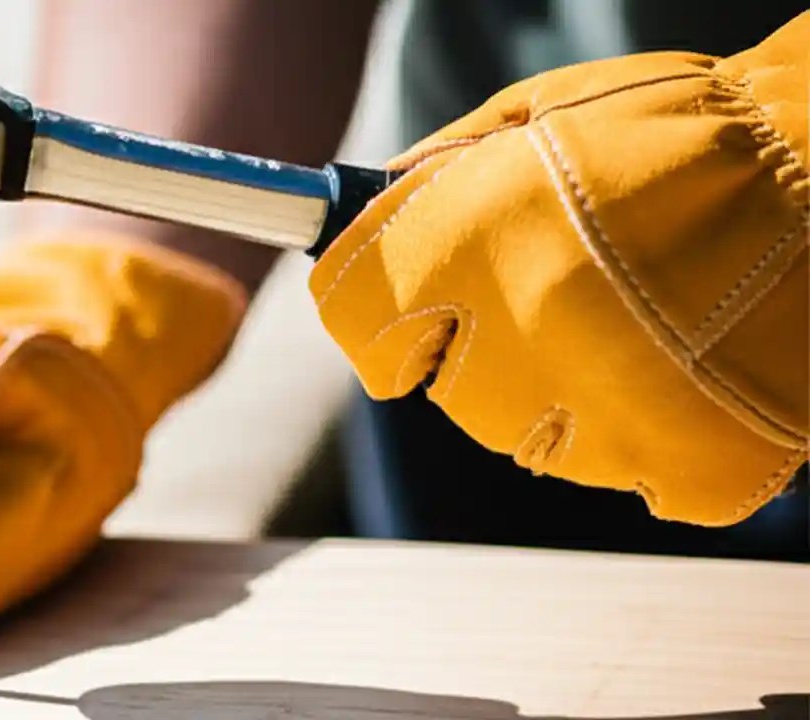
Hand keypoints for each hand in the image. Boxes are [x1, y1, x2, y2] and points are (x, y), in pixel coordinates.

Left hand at [310, 13, 806, 524]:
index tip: (402, 309)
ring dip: (559, 390)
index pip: (353, 323)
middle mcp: (519, 346)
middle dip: (481, 344)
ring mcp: (605, 425)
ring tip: (632, 319)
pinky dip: (641, 429)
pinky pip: (622, 469)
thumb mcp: (538, 119)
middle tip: (560, 289)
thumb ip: (432, 175)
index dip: (377, 313)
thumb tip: (359, 216)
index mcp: (465, 249)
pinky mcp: (682, 472)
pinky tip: (680, 364)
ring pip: (529, 437)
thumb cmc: (684, 132)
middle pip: (444, 388)